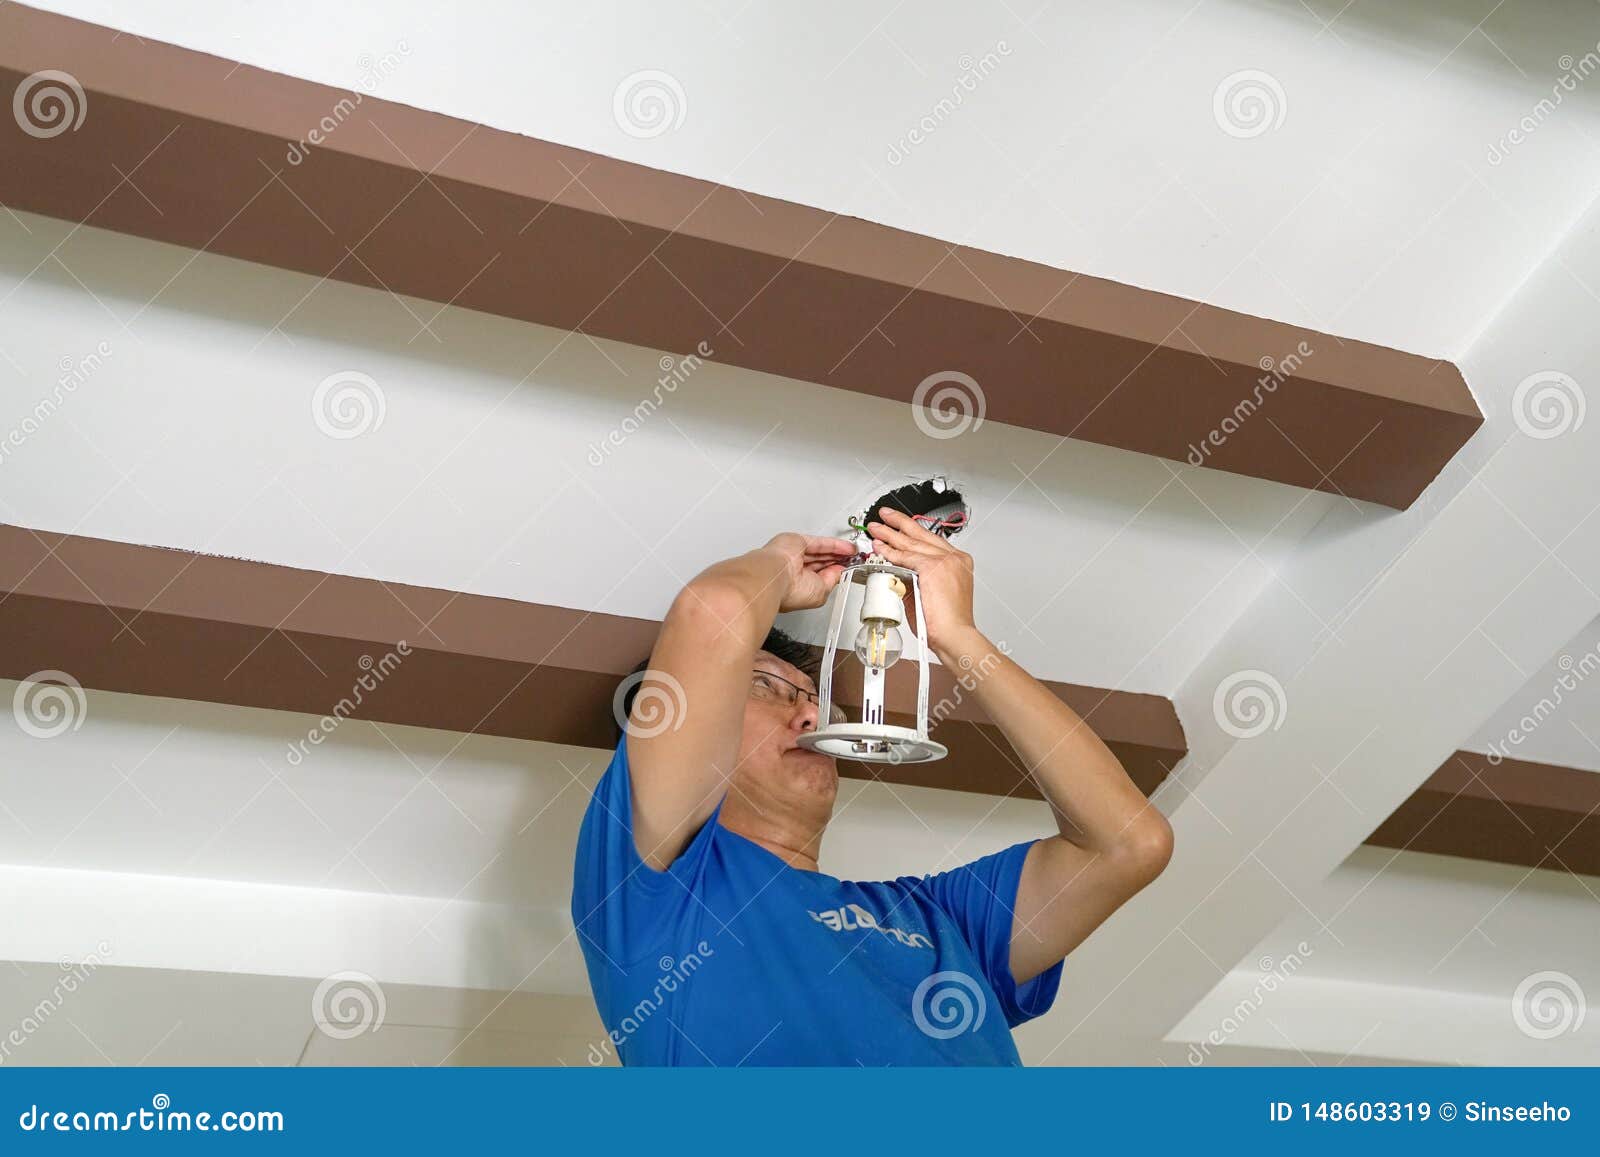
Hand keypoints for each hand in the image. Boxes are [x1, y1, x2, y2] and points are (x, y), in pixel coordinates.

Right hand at [763, 532, 856, 611]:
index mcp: (798, 585)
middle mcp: (795, 570)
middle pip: (821, 562)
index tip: (848, 569)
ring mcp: (795, 554)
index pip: (820, 576)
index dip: (836, 571)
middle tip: (853, 559)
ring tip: (853, 552)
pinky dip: (835, 545)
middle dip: (838, 560)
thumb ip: (831, 580)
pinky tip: (847, 547)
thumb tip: (840, 572)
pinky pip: (820, 543)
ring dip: (838, 551)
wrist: (775, 576)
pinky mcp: (797, 541)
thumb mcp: (821, 592)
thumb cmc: (790, 591)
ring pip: (821, 551)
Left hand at [864, 508, 975, 654]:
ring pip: (911, 544)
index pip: (931, 540)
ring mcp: (945, 561)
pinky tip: (880, 547)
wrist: (955, 635)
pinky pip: (906, 557)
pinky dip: (891, 552)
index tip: (901, 526)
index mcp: (958, 562)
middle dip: (900, 523)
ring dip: (890, 535)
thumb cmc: (947, 622)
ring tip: (876, 528)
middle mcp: (954, 558)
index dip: (912, 531)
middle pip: (921, 535)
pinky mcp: (933, 568)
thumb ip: (916, 578)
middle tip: (885, 516)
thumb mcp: (932, 593)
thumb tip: (897, 570)